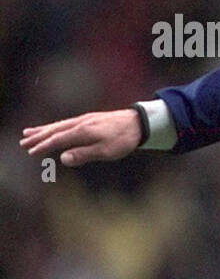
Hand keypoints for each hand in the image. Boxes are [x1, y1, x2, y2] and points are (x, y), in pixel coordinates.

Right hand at [20, 109, 142, 165]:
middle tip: (22, 143)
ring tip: (28, 133)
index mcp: (83, 132)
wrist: (138, 122)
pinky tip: (52, 129)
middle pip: (54, 130)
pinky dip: (55, 126)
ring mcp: (84, 120)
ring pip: (59, 125)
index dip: (43, 146)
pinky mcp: (89, 119)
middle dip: (38, 137)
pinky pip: (66, 123)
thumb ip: (84, 154)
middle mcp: (80, 123)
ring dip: (43, 130)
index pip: (58, 139)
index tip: (31, 152)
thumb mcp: (106, 151)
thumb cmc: (123, 139)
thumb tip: (63, 158)